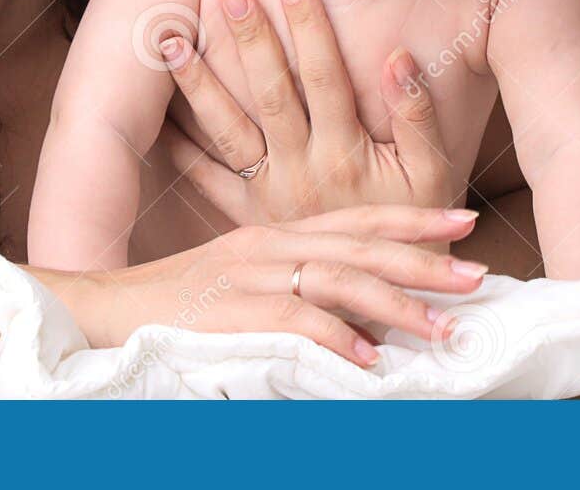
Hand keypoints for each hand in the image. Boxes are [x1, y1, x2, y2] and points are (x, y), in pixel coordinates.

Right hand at [43, 205, 487, 366]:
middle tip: (477, 275)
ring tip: (441, 330)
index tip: (464, 222)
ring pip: (340, 281)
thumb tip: (358, 313)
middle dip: (424, 260)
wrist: (103, 314)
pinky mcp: (231, 312)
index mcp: (278, 233)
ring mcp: (250, 275)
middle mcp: (270, 245)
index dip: (413, 219)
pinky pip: (295, 323)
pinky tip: (370, 361)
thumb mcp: (243, 281)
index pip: (359, 218)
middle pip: (362, 245)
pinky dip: (337, 340)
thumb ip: (296, 286)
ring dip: (396, 307)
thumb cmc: (178, 306)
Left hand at [157, 0, 460, 224]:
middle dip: (251, 39)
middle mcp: (301, 169)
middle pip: (270, 93)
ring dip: (198, 84)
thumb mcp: (432, 175)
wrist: (382, 298)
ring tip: (169, 40)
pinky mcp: (247, 214)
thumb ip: (418, 116)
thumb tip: (399, 56)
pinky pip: (207, 179)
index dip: (310, 28)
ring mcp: (267, 194)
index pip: (324, 77)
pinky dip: (182, 147)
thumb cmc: (413, 228)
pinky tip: (157, 112)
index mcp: (346, 154)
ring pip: (227, 130)